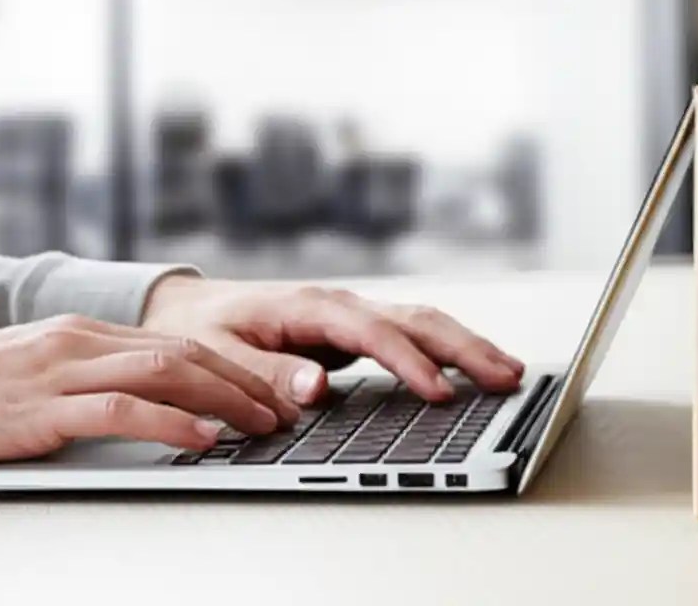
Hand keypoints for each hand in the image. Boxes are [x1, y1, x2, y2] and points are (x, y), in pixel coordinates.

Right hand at [0, 315, 299, 477]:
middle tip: (277, 408)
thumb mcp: (37, 368)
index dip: (226, 365)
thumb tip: (148, 397)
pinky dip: (171, 423)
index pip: (172, 340)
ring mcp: (60, 370)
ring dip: (222, 399)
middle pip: (181, 350)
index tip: (261, 388)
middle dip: (239, 380)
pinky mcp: (42, 409)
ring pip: (163, 372)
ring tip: (257, 424)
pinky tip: (201, 438)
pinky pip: (122, 410)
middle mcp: (79, 340)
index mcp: (82, 329)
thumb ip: (89, 373)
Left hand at [141, 277, 525, 404]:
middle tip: (506, 376)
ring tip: (510, 372)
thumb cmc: (201, 330)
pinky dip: (449, 349)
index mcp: (309, 307)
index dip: (410, 363)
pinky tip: (474, 368)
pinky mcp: (356, 331)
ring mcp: (352, 315)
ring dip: (468, 345)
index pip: (373, 333)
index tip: (441, 392)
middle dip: (465, 347)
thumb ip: (264, 373)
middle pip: (417, 319)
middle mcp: (340, 305)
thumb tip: (315, 389)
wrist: (187, 310)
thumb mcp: (216, 353)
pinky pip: (413, 335)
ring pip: (424, 322)